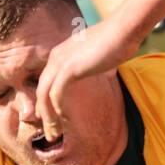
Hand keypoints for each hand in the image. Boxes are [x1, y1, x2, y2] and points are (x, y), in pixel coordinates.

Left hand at [34, 19, 140, 140]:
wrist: (124, 30)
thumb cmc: (118, 40)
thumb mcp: (99, 55)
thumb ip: (94, 64)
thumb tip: (104, 72)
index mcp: (60, 53)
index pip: (46, 82)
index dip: (45, 103)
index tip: (51, 119)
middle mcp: (55, 57)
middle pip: (41, 90)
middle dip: (43, 114)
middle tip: (50, 134)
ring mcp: (59, 62)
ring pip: (44, 95)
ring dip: (47, 117)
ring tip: (53, 134)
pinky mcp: (68, 68)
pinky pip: (54, 94)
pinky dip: (55, 109)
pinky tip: (62, 120)